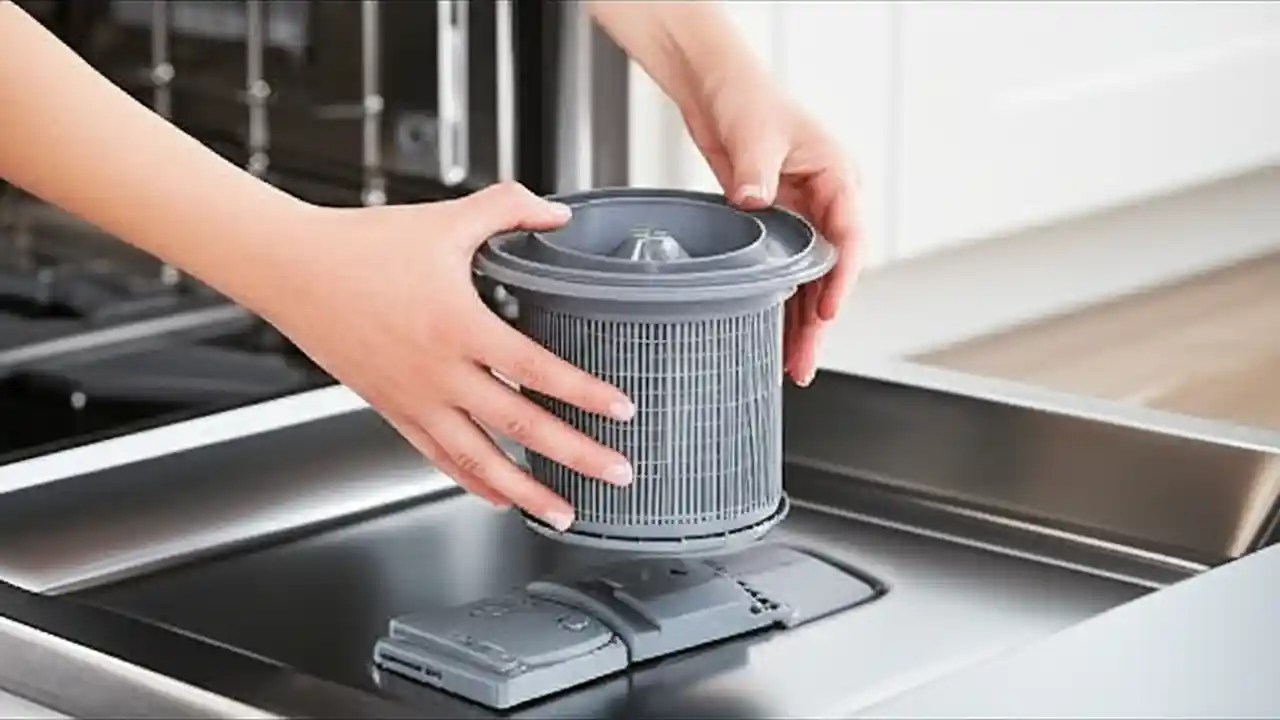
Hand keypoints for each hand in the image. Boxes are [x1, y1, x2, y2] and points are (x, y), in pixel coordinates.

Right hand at [253, 183, 636, 528]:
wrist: (291, 271)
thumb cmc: (361, 246)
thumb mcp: (446, 219)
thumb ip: (509, 209)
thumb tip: (558, 214)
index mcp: (458, 324)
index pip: (536, 368)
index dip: (585, 392)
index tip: (623, 409)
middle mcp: (439, 372)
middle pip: (520, 425)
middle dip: (576, 455)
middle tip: (618, 474)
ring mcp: (414, 399)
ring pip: (480, 460)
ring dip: (528, 491)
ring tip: (566, 512)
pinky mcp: (393, 411)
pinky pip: (440, 458)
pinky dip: (474, 482)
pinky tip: (502, 498)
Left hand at [682, 79, 860, 386]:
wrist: (715, 86)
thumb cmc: (747, 98)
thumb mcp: (754, 134)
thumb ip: (756, 172)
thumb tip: (755, 201)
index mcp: (838, 177)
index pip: (849, 237)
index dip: (840, 279)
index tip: (828, 313)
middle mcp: (827, 202)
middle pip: (832, 272)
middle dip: (820, 321)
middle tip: (804, 363)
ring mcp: (802, 217)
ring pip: (810, 281)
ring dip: (802, 323)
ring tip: (792, 366)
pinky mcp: (775, 226)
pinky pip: (785, 274)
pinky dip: (780, 305)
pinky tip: (772, 336)